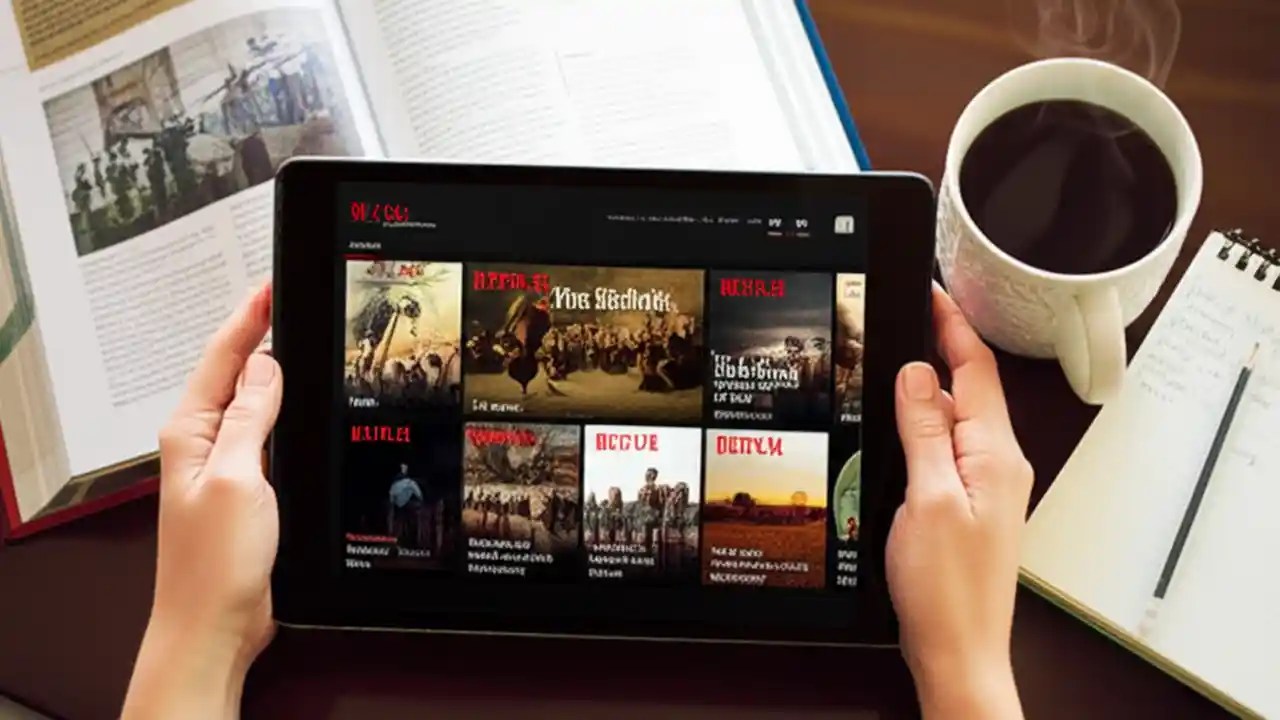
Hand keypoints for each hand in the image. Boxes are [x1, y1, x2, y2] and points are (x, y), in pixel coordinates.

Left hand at [123, 284, 280, 719]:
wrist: (214, 625)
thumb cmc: (214, 564)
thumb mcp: (239, 478)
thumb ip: (251, 417)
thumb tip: (266, 365)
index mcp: (191, 431)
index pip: (223, 356)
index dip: (249, 316)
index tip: (272, 284)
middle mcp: (204, 442)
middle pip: (236, 373)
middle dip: (262, 334)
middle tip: (293, 299)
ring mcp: (225, 465)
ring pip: (255, 404)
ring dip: (277, 374)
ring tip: (304, 340)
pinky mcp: (246, 488)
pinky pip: (267, 435)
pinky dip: (287, 414)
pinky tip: (305, 407)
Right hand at [887, 285, 1032, 718]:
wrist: (957, 650)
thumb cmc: (949, 588)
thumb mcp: (928, 497)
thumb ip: (925, 430)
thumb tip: (918, 373)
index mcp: (995, 454)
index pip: (977, 369)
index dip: (953, 325)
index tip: (931, 291)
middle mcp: (997, 464)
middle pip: (968, 389)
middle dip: (936, 350)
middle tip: (899, 319)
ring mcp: (983, 486)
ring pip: (953, 419)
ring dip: (925, 391)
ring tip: (888, 368)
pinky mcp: (965, 505)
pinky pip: (945, 449)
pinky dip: (921, 428)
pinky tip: (895, 430)